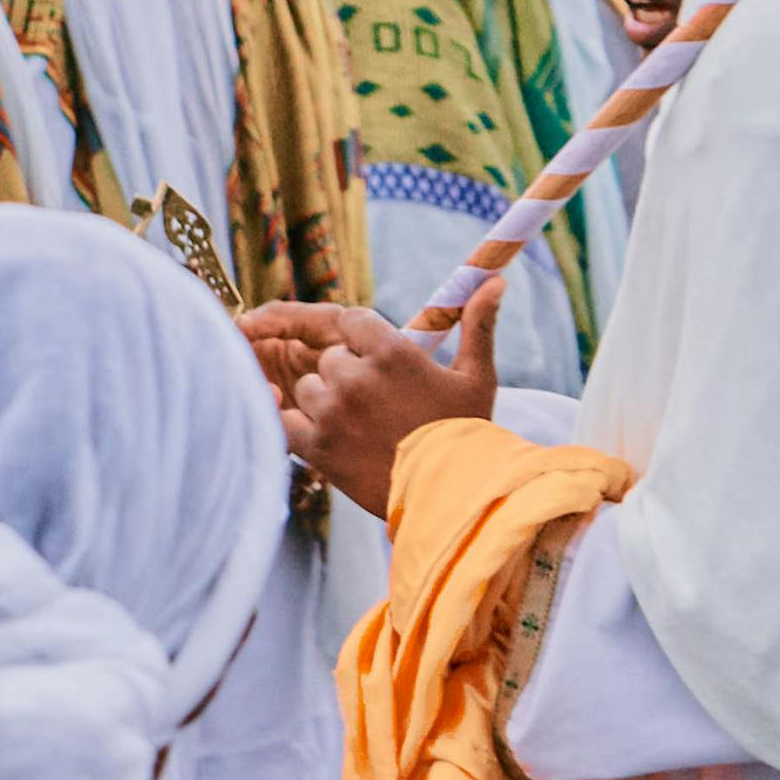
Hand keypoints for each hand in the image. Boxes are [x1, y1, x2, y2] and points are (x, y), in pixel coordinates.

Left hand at [242, 301, 487, 517]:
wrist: (455, 500)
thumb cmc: (468, 435)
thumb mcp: (478, 377)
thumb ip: (477, 324)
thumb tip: (494, 280)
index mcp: (392, 352)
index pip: (350, 320)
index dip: (359, 339)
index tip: (372, 359)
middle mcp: (356, 376)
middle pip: (329, 357)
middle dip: (347, 374)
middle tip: (377, 403)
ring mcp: (333, 411)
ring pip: (310, 388)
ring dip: (326, 402)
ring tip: (363, 428)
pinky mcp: (317, 446)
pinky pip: (285, 420)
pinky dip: (295, 424)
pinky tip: (320, 434)